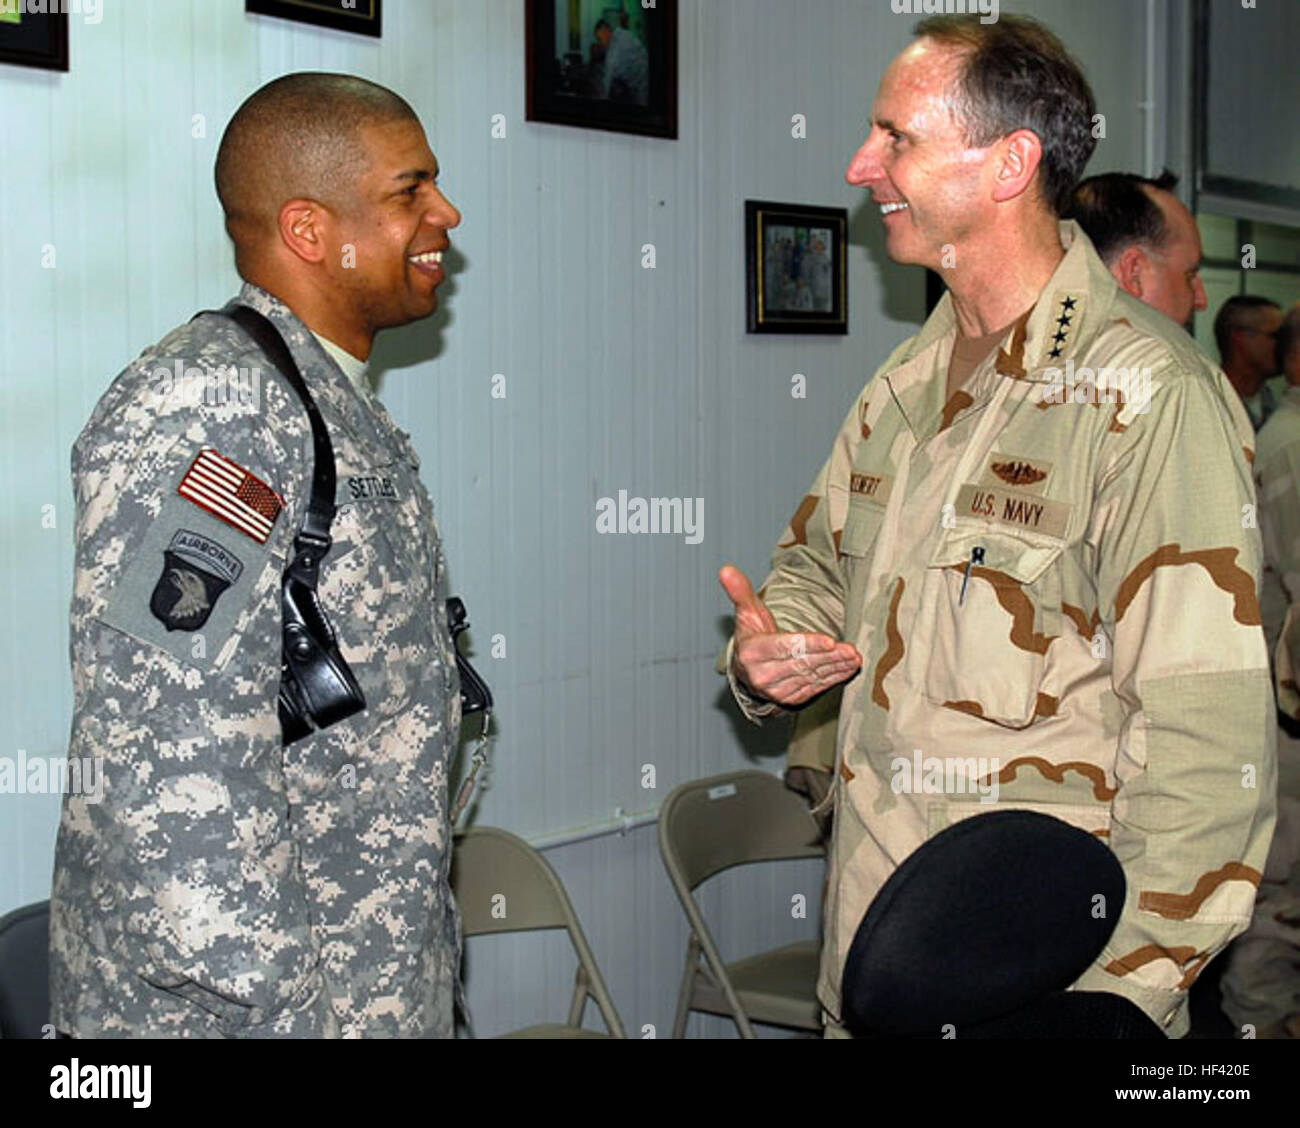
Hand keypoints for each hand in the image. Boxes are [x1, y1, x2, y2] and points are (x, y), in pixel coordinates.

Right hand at [718, 564, 861, 706]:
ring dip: (835, 667)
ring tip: (853, 657)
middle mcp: (762, 675)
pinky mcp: (789, 698)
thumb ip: (739, 590)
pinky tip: (847, 668)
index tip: (830, 640)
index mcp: (751, 652)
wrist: (746, 670)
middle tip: (850, 649)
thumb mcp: (745, 612)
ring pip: (811, 676)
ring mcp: (776, 690)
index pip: (783, 647)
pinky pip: (815, 687)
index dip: (808, 643)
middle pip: (801, 663)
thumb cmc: (751, 635)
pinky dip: (833, 678)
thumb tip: (726, 570)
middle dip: (829, 656)